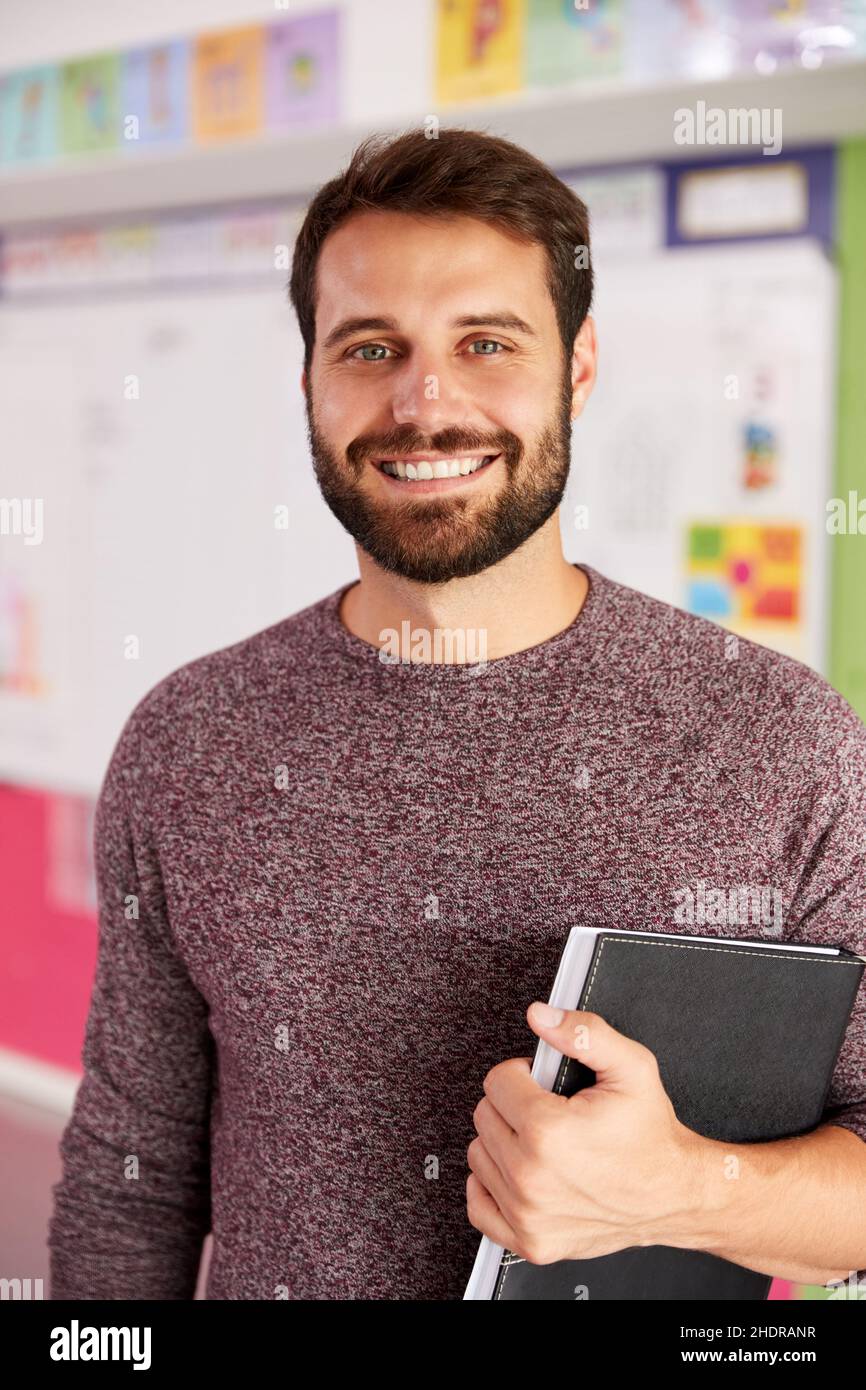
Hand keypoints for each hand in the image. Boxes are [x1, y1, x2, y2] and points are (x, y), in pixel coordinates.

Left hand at [466, 1002, 707, 1264]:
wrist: (674, 1195)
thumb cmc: (651, 1135)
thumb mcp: (631, 1067)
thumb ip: (583, 1032)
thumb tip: (540, 1015)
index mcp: (547, 1131)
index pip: (496, 1082)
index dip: (523, 1074)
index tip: (543, 1084)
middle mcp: (531, 1177)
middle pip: (484, 1117)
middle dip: (512, 1105)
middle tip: (548, 1110)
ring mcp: (528, 1214)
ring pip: (478, 1156)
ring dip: (503, 1143)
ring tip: (541, 1142)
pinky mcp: (530, 1241)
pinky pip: (479, 1206)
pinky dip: (492, 1187)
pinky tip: (521, 1172)